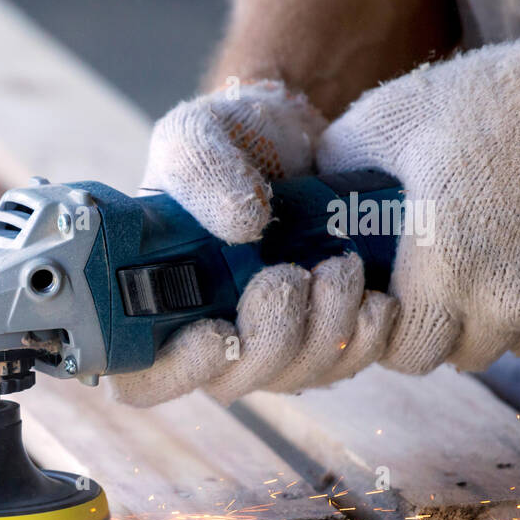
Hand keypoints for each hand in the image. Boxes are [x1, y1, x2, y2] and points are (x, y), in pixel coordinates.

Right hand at [113, 79, 396, 405]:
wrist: (296, 134)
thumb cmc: (230, 141)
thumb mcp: (196, 135)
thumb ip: (201, 169)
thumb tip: (242, 225)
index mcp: (154, 299)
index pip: (145, 375)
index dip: (179, 370)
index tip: (218, 331)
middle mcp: (207, 330)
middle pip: (229, 384)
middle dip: (268, 341)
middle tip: (286, 277)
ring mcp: (268, 339)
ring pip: (292, 378)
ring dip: (323, 333)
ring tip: (338, 267)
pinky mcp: (322, 333)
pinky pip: (343, 365)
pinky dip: (364, 337)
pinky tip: (374, 296)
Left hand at [318, 0, 519, 373]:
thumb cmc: (484, 98)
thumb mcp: (384, 123)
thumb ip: (334, 169)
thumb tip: (295, 198)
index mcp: (444, 272)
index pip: (406, 352)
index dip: (390, 331)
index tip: (390, 297)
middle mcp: (506, 301)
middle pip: (459, 354)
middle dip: (439, 329)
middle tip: (431, 286)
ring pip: (513, 343)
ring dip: (494, 320)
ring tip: (481, 269)